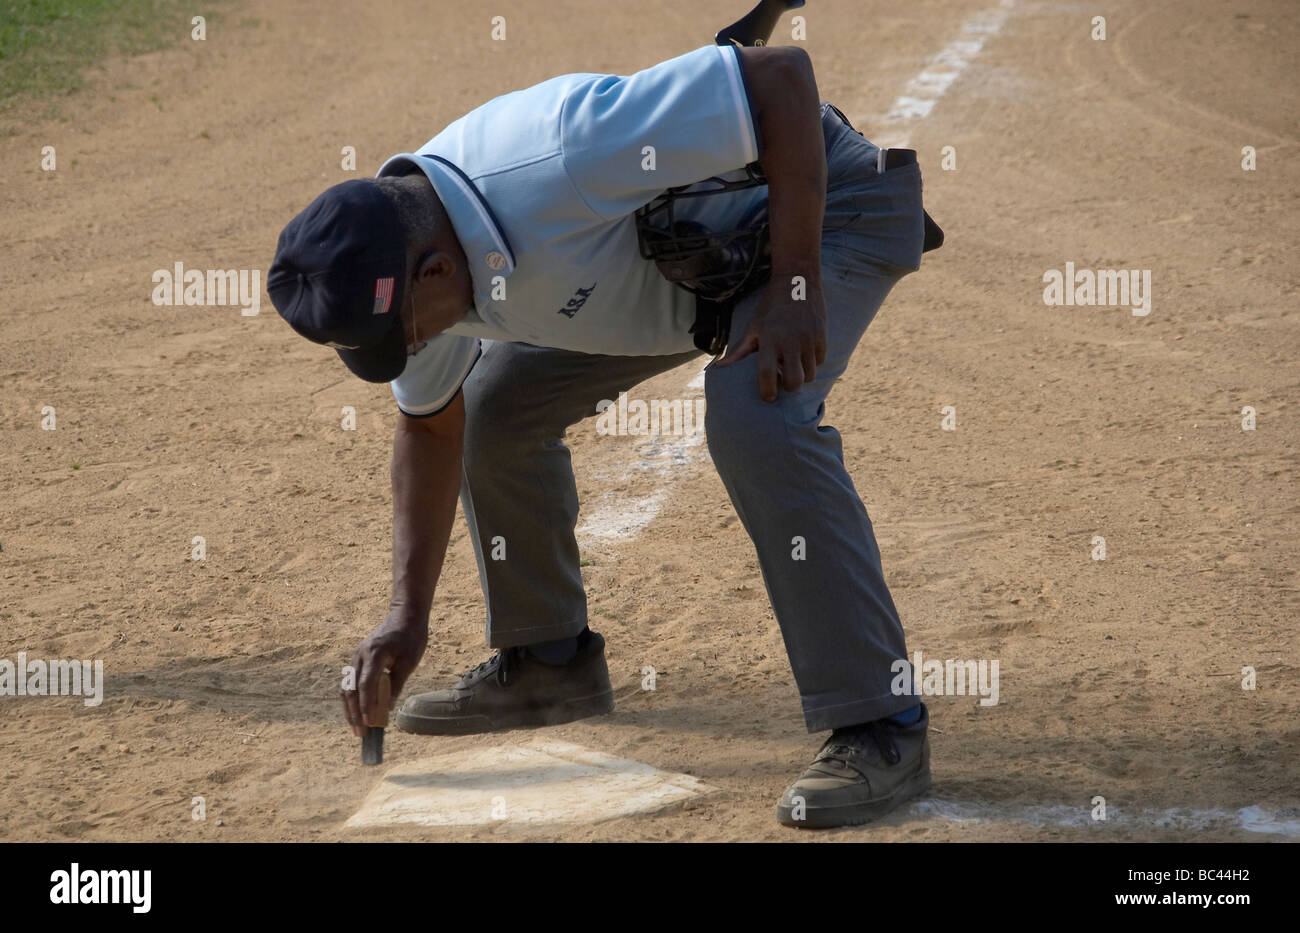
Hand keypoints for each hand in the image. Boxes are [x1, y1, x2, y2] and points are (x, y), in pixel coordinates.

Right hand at [341, 610, 427, 736]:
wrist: (404, 615)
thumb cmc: (411, 637)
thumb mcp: (409, 661)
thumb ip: (396, 684)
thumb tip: (387, 708)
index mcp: (374, 654)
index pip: (365, 685)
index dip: (366, 706)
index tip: (369, 723)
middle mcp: (360, 656)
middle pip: (351, 690)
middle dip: (354, 714)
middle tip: (361, 734)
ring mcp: (356, 657)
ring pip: (346, 688)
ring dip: (350, 709)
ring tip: (357, 728)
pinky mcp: (357, 660)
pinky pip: (350, 682)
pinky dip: (352, 699)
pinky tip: (358, 713)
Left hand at [715, 276, 826, 401]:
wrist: (798, 281)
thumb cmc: (771, 306)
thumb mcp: (754, 326)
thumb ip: (740, 350)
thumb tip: (719, 367)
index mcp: (770, 339)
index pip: (767, 372)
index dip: (768, 390)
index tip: (768, 398)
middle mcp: (791, 341)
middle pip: (794, 381)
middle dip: (789, 386)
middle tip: (783, 382)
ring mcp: (809, 339)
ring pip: (810, 375)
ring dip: (802, 375)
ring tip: (793, 365)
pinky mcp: (822, 336)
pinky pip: (820, 361)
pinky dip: (812, 362)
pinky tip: (804, 353)